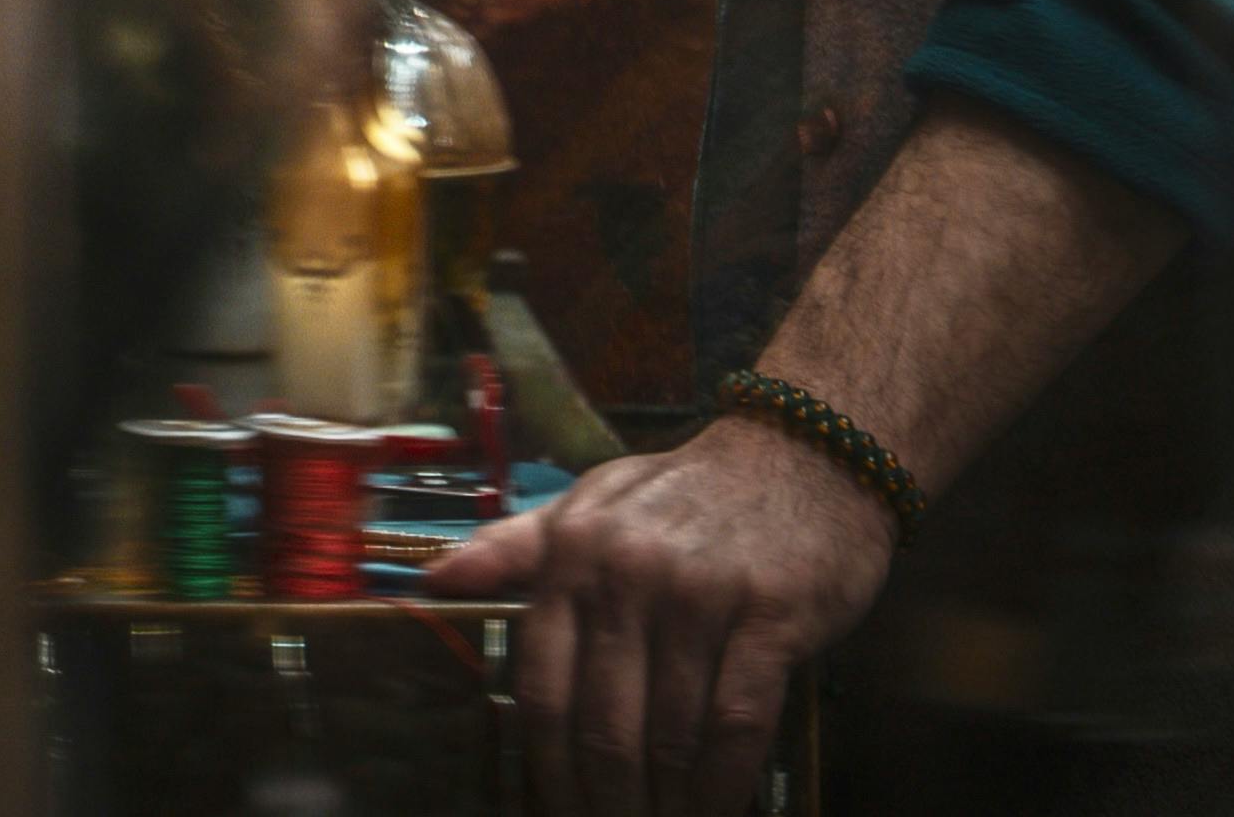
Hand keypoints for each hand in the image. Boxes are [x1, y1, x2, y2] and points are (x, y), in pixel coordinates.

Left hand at [425, 424, 894, 816]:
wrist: (800, 453)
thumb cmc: (687, 493)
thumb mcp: (594, 503)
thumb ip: (516, 547)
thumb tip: (434, 577)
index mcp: (575, 550)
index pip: (543, 688)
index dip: (548, 770)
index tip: (557, 814)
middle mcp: (630, 571)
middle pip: (604, 726)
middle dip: (607, 801)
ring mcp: (701, 593)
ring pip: (671, 735)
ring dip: (667, 802)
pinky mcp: (770, 614)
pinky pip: (737, 723)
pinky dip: (723, 783)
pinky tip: (716, 808)